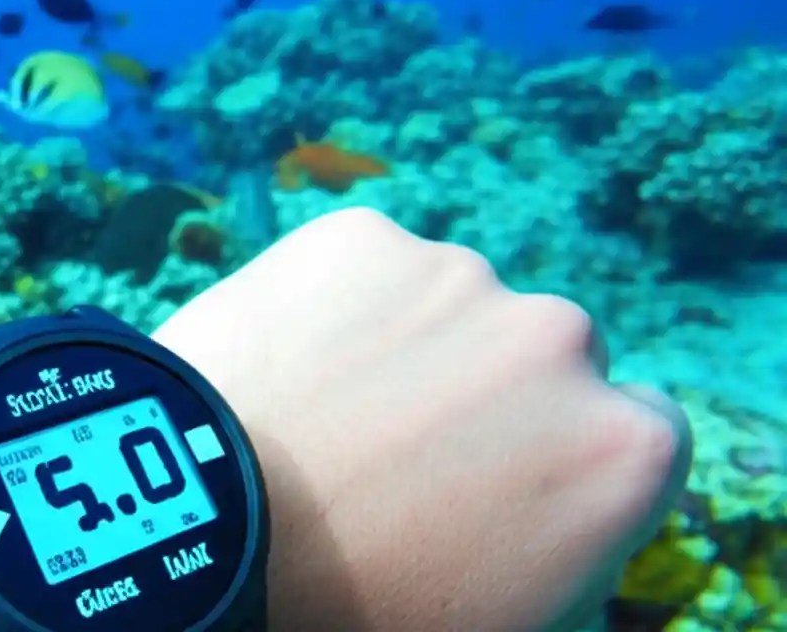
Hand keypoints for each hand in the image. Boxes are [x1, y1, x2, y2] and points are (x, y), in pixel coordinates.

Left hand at [153, 208, 692, 630]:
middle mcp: (562, 338)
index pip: (631, 427)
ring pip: (448, 307)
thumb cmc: (355, 609)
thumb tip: (558, 509)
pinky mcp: (360, 237)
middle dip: (486, 396)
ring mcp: (456, 275)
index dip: (558, 456)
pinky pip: (364, 273)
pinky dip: (334, 308)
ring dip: (407, 347)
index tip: (502, 478)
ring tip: (323, 418)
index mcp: (626, 447)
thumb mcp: (511, 617)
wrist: (200, 538)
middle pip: (541, 357)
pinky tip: (285, 372)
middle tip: (396, 455)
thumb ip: (571, 541)